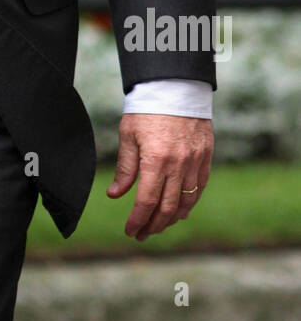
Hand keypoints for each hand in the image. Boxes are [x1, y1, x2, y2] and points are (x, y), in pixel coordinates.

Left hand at [106, 113, 212, 240]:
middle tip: (142, 234)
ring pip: (185, 202)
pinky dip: (189, 204)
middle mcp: (178, 165)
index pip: (146, 201)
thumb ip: (125, 168)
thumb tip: (115, 195)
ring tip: (158, 226)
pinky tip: (179, 211)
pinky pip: (199, 188)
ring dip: (171, 219)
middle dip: (153, 225)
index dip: (138, 220)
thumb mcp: (128, 135)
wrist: (174, 86)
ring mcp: (195, 162)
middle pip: (167, 208)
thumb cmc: (146, 109)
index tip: (130, 231)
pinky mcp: (206, 156)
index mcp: (156, 160)